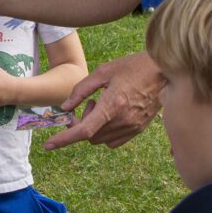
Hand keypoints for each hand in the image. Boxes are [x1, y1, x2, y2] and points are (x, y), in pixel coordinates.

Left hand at [46, 52, 163, 149]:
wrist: (162, 70)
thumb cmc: (131, 67)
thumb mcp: (102, 72)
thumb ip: (81, 91)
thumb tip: (65, 108)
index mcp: (112, 106)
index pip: (83, 131)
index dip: (63, 139)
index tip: (48, 145)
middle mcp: (122, 120)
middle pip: (90, 136)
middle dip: (81, 124)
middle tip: (88, 103)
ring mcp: (132, 127)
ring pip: (100, 140)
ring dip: (94, 127)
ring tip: (102, 104)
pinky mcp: (138, 129)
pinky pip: (113, 141)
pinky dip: (105, 133)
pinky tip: (111, 114)